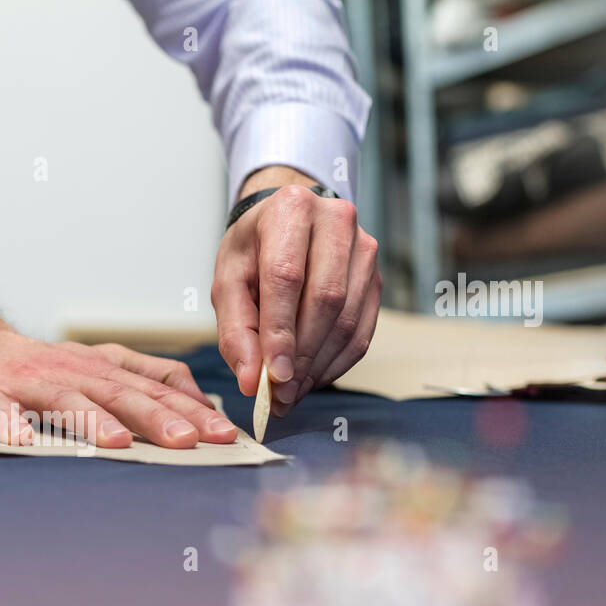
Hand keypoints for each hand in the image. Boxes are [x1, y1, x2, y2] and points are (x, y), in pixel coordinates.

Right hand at [0, 286, 237, 447]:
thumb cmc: (35, 368)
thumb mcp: (96, 367)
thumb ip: (145, 380)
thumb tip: (201, 404)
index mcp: (100, 366)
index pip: (154, 383)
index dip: (190, 406)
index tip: (224, 432)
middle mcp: (70, 370)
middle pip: (119, 392)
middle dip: (157, 416)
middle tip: (189, 441)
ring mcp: (27, 382)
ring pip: (65, 399)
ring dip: (92, 420)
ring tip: (119, 443)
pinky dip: (8, 424)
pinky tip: (19, 441)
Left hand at [212, 166, 381, 416]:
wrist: (288, 223)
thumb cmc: (254, 250)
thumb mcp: (228, 280)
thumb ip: (235, 330)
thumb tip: (251, 381)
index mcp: (290, 210)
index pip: (287, 277)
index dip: (280, 331)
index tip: (273, 376)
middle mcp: (336, 221)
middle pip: (325, 300)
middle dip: (301, 356)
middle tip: (279, 395)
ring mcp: (364, 249)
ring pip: (347, 320)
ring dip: (318, 366)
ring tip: (290, 394)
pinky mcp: (376, 278)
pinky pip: (362, 331)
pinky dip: (336, 364)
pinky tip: (312, 379)